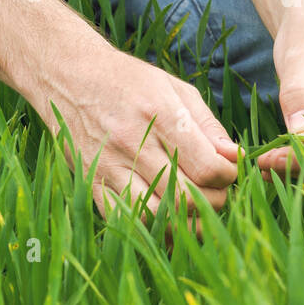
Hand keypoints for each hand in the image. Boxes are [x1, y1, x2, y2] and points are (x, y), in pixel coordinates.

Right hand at [28, 30, 238, 227]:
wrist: (68, 77)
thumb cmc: (130, 81)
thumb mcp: (176, 89)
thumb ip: (208, 126)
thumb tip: (235, 157)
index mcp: (158, 114)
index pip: (206, 167)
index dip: (228, 177)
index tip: (230, 171)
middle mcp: (131, 143)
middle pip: (185, 197)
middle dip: (214, 202)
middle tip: (220, 193)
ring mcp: (108, 166)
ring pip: (156, 216)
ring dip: (186, 221)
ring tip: (197, 208)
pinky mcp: (91, 183)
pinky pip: (126, 220)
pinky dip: (153, 227)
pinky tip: (169, 218)